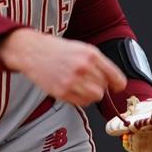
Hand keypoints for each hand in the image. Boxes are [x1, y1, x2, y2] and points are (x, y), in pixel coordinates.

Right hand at [0, 28, 125, 106]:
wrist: (32, 51)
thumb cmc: (57, 50)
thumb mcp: (82, 48)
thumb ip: (98, 63)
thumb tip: (113, 80)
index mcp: (91, 55)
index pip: (115, 76)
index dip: (118, 84)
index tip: (117, 86)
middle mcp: (83, 68)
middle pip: (104, 88)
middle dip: (99, 86)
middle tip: (89, 80)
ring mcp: (73, 81)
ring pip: (95, 97)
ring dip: (90, 94)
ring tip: (80, 85)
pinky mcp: (62, 92)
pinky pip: (82, 103)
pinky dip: (80, 99)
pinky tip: (72, 89)